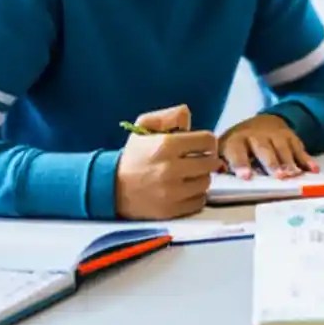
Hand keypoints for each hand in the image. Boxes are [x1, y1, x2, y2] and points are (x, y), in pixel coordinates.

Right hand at [115, 105, 221, 219]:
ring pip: (206, 182)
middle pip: (211, 163)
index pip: (208, 140)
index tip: (202, 145)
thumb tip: (187, 114)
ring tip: (187, 175)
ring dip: (200, 178)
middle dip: (205, 159)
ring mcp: (171, 192)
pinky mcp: (171, 210)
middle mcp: (170, 168)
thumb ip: (168, 116)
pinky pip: (199, 201)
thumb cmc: (133, 156)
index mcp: (166, 145)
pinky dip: (195, 196)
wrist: (112, 187)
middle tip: (195, 160)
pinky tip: (183, 190)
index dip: (208, 142)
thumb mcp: (143, 127)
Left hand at [220, 114, 316, 179]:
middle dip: (271, 162)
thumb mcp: (226, 150)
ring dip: (289, 161)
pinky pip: (300, 148)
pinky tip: (313, 169)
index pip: (237, 150)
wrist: (262, 123)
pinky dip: (306, 159)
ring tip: (294, 175)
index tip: (246, 177)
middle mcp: (257, 135)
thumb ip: (221, 161)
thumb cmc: (240, 144)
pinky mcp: (291, 137)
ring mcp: (276, 135)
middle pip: (264, 148)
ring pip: (283, 148)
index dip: (241, 163)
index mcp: (237, 140)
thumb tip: (216, 172)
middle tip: (278, 176)